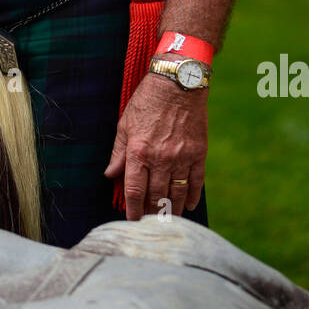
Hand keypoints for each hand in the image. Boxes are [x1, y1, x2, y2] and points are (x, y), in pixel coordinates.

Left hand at [104, 72, 207, 219]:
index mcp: (139, 152)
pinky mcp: (198, 153)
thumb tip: (110, 175)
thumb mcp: (125, 124)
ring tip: (167, 220)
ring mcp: (182, 157)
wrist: (178, 83)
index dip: (133, 210)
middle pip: (155, 196)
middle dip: (151, 213)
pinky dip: (192, 196)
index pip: (134, 191)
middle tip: (149, 224)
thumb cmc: (148, 101)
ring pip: (176, 193)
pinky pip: (196, 182)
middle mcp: (160, 159)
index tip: (132, 221)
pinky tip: (187, 205)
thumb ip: (118, 152)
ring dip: (171, 210)